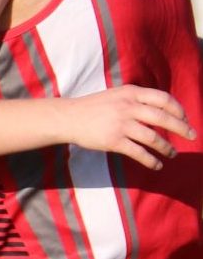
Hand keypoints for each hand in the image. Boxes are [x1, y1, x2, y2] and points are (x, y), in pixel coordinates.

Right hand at [66, 86, 194, 169]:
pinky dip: (150, 160)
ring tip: (173, 154)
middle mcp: (128, 107)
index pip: (164, 99)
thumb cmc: (92, 107)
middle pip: (163, 118)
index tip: (185, 119)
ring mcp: (121, 124)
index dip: (178, 110)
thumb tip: (160, 110)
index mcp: (131, 93)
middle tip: (192, 136)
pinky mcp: (113, 141)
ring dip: (166, 147)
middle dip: (181, 128)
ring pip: (153, 137)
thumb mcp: (116, 95)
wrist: (67, 118)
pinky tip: (157, 165)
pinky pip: (138, 152)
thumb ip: (136, 99)